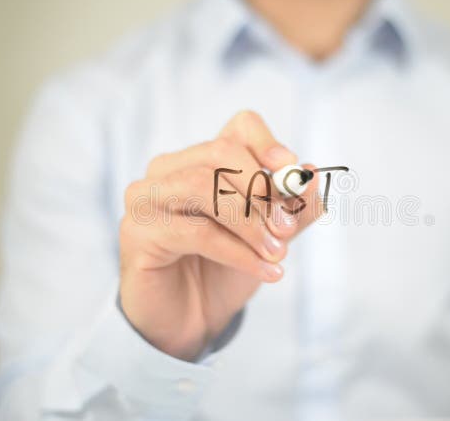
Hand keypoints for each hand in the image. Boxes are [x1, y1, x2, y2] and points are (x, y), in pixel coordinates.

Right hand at [119, 111, 323, 360]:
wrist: (190, 320)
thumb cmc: (225, 270)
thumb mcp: (269, 238)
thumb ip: (292, 209)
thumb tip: (312, 174)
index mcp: (202, 160)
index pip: (238, 128)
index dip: (267, 143)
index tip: (292, 172)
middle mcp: (168, 170)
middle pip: (220, 152)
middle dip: (261, 190)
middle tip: (287, 229)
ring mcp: (146, 197)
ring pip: (204, 186)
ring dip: (250, 222)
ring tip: (277, 253)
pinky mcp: (137, 232)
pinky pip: (196, 231)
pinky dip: (238, 252)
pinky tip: (265, 271)